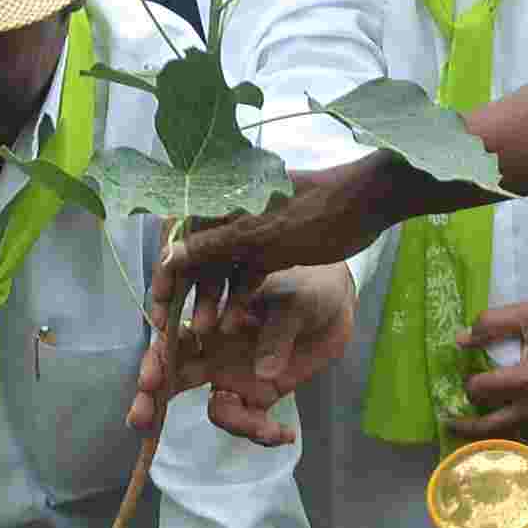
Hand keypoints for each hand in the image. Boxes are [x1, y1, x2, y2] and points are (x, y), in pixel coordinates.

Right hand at [132, 264, 353, 444]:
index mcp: (211, 318)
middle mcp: (214, 349)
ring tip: (263, 428)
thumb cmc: (307, 286)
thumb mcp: (294, 301)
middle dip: (154, 400)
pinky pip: (248, 420)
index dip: (156, 359)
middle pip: (173, 377)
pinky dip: (262, 432)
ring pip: (213, 407)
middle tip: (142, 420)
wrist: (337, 302)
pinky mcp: (260, 394)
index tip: (150, 380)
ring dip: (230, 423)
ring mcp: (235, 375)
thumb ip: (276, 331)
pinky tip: (285, 433)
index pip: (172, 340)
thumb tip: (262, 373)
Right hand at [150, 160, 394, 342]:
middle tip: (177, 328)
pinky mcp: (271, 247)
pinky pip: (245, 274)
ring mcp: (251, 231)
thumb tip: (169, 257)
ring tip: (209, 329)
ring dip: (213, 298)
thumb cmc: (315, 211)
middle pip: (196, 255)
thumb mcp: (262, 233)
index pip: (178, 236)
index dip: (165, 272)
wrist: (368, 203)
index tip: (159, 308)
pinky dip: (239, 296)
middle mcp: (230, 213)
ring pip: (220, 269)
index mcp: (221, 199)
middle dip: (186, 292)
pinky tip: (234, 322)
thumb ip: (214, 246)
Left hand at [448, 298, 527, 443]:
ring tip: (483, 420)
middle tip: (449, 423)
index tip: (468, 379)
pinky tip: (520, 417)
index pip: (480, 392)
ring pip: (516, 434)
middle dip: (465, 425)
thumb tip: (459, 340)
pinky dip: (527, 428)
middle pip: (490, 428)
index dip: (468, 384)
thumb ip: (491, 324)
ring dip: (498, 428)